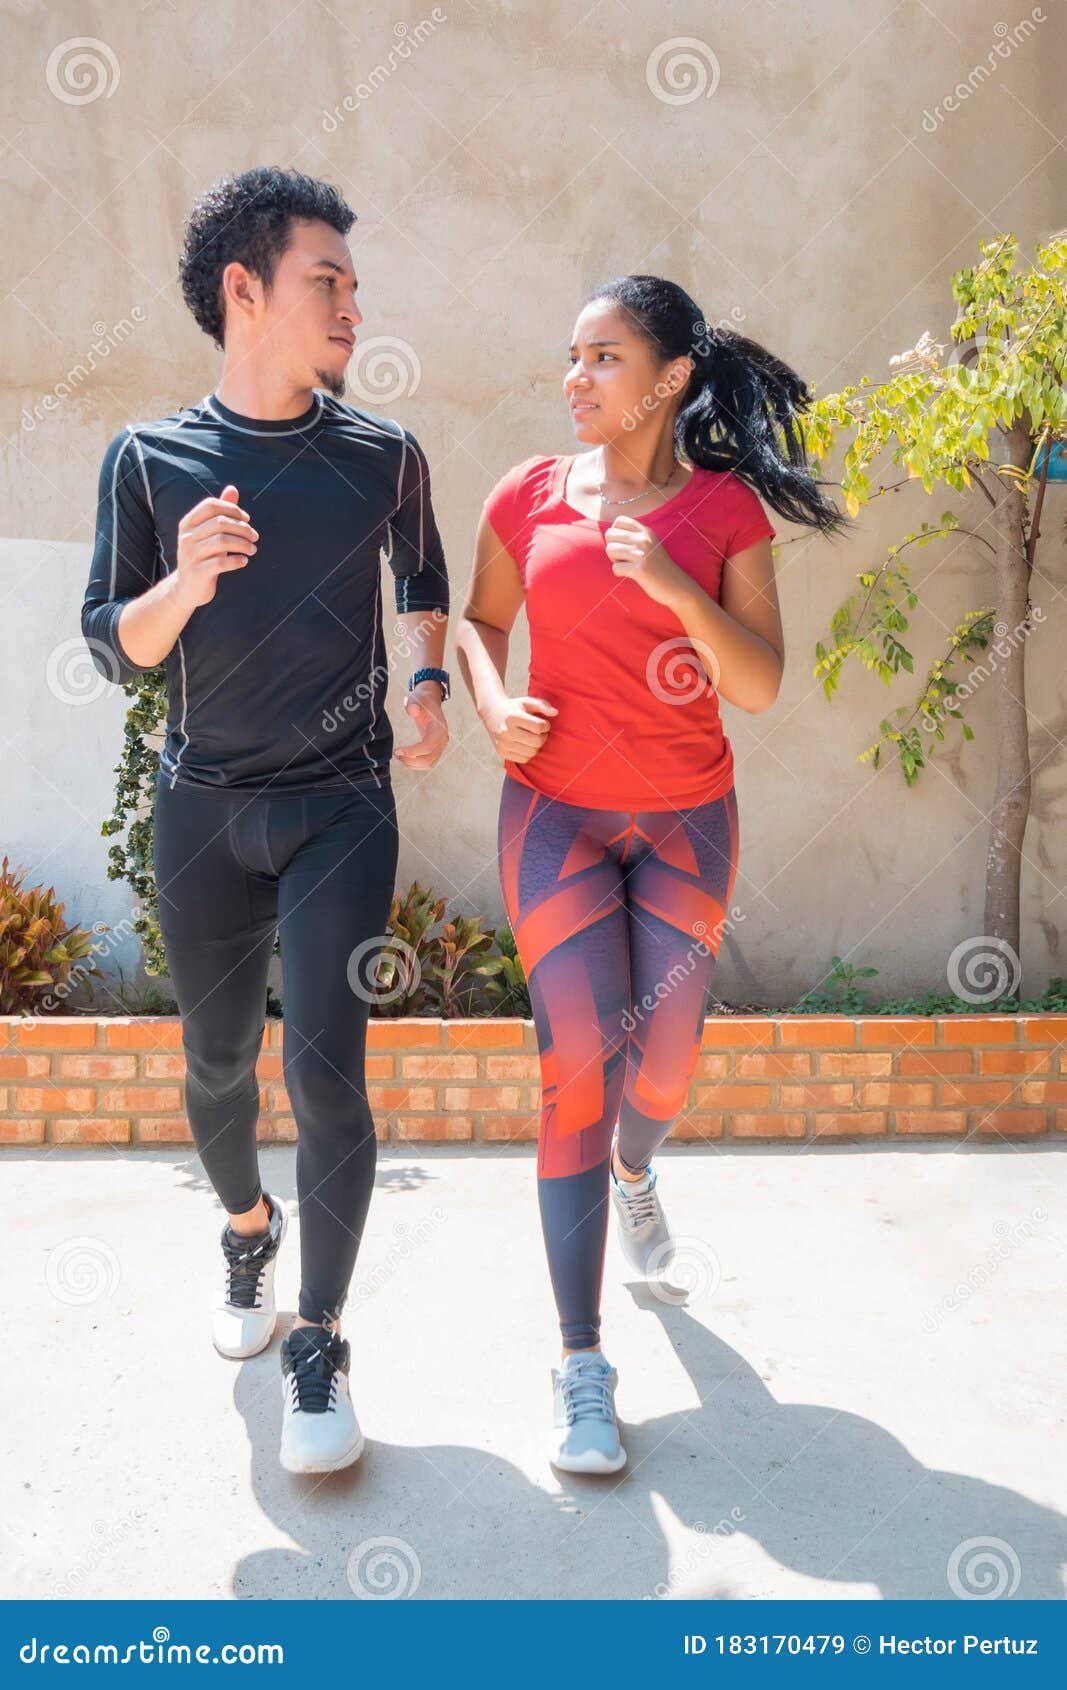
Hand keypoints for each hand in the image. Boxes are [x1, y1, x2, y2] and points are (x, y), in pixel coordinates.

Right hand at [172, 484, 258, 609]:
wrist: (186, 588)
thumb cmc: (203, 556)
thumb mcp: (209, 533)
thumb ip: (220, 512)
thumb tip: (233, 489)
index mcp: (188, 523)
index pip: (210, 505)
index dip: (232, 509)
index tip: (247, 519)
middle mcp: (186, 536)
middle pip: (220, 522)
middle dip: (242, 528)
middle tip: (255, 537)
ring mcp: (190, 554)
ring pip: (222, 541)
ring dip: (243, 544)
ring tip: (253, 549)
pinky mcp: (198, 572)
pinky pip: (221, 562)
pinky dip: (236, 560)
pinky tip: (244, 561)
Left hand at [392, 685, 449, 769]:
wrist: (430, 701)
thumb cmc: (423, 700)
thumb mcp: (417, 698)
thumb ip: (413, 704)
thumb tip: (412, 710)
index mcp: (439, 729)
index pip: (428, 746)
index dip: (412, 751)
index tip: (397, 750)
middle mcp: (443, 740)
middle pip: (428, 758)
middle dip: (410, 760)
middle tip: (396, 754)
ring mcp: (441, 746)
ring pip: (428, 764)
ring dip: (412, 764)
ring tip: (399, 756)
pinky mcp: (436, 750)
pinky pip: (427, 763)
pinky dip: (416, 764)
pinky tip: (405, 758)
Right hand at [481, 695, 557, 764]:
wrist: (491, 713)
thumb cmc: (514, 707)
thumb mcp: (527, 701)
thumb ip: (543, 705)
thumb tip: (555, 713)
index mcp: (513, 716)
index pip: (539, 727)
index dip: (546, 726)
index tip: (543, 724)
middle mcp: (506, 731)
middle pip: (537, 742)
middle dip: (543, 737)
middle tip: (541, 733)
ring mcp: (503, 743)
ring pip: (531, 752)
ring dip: (537, 746)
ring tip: (534, 738)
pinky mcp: (501, 752)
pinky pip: (524, 759)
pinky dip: (529, 753)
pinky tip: (526, 744)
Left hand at [604, 516, 685, 607]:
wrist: (677, 586)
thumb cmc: (659, 568)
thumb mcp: (650, 545)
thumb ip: (634, 537)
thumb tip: (609, 535)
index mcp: (646, 531)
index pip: (619, 520)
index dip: (615, 533)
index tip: (623, 544)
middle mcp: (644, 539)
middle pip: (610, 534)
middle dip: (612, 548)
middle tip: (623, 558)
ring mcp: (642, 554)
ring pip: (610, 549)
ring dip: (615, 560)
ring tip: (627, 565)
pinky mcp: (640, 570)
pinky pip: (616, 568)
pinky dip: (620, 573)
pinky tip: (631, 574)